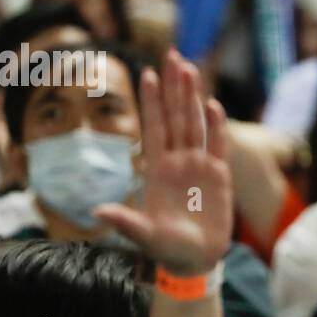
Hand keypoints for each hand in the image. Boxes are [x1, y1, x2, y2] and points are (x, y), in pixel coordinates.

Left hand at [94, 50, 232, 276]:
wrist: (193, 260)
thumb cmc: (166, 249)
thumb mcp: (143, 235)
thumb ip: (125, 221)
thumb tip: (98, 211)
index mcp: (156, 170)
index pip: (154, 128)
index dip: (151, 102)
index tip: (147, 74)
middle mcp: (177, 161)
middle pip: (175, 117)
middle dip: (173, 87)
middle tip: (172, 56)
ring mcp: (198, 166)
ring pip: (195, 124)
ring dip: (192, 97)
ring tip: (189, 69)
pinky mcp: (218, 176)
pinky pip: (218, 145)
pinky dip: (217, 126)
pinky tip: (213, 104)